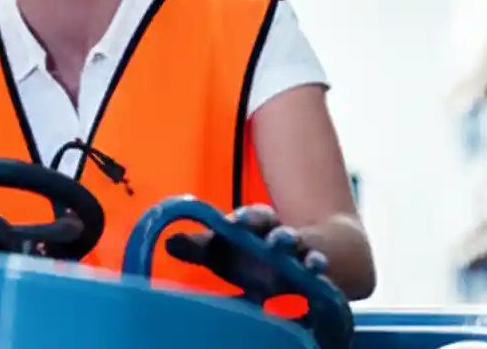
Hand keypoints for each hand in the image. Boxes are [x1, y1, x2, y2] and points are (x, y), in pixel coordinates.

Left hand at [165, 204, 328, 303]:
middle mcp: (278, 235)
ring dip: (291, 242)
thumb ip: (199, 249)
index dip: (243, 218)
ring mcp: (298, 252)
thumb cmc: (253, 258)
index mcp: (256, 227)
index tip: (233, 222)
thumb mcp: (224, 254)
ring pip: (297, 243)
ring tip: (287, 242)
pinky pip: (318, 264)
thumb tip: (168, 242)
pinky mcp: (313, 269)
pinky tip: (316, 268)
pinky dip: (317, 264)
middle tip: (259, 229)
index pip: (250, 217)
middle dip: (266, 226)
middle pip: (273, 225)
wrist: (302, 264)